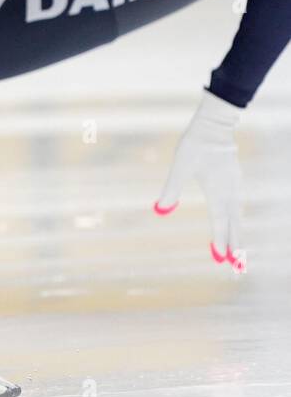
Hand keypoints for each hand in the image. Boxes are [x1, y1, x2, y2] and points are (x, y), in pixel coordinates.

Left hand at [154, 89, 245, 270]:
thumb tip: (159, 210)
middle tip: (236, 270)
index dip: (221, 242)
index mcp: (218, 193)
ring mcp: (236, 188)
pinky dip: (237, 222)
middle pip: (235, 226)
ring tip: (238, 254)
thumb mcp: (179, 167)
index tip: (222, 261)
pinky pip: (238, 208)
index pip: (220, 224)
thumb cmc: (195, 146)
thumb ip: (170, 189)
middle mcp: (231, 193)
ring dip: (238, 237)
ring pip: (238, 218)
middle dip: (235, 248)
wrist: (215, 126)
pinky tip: (234, 226)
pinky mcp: (236, 181)